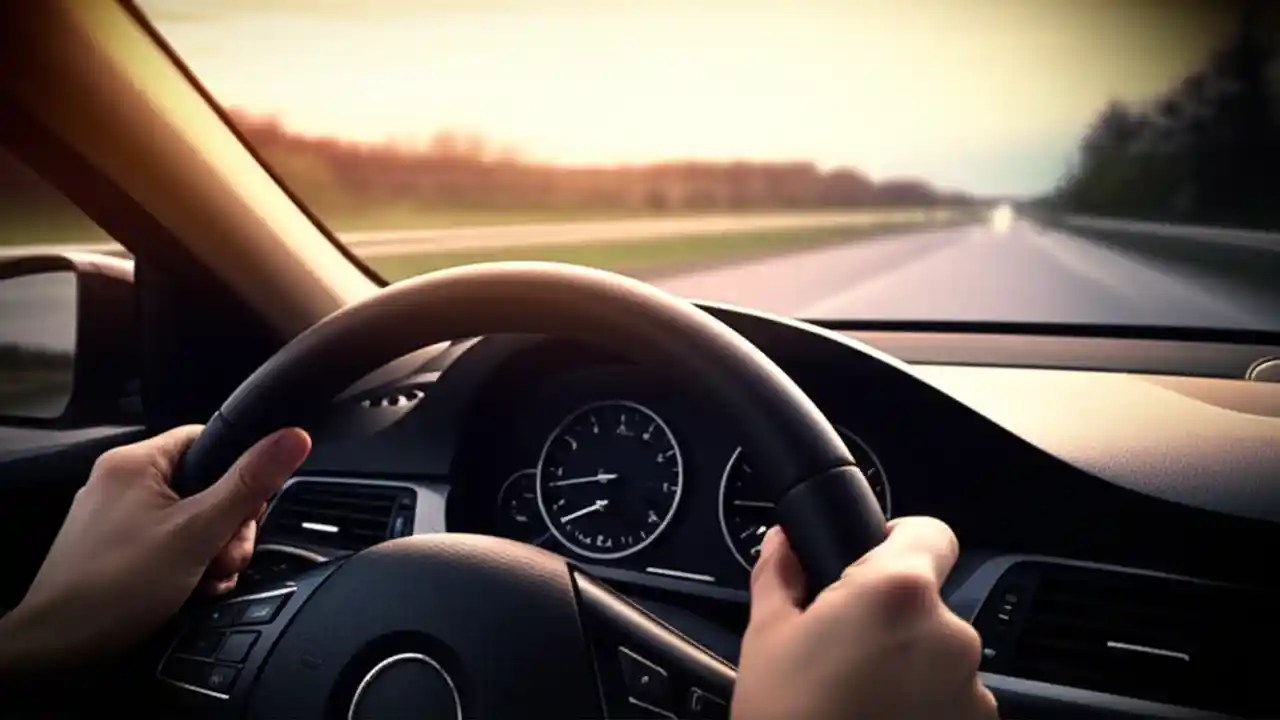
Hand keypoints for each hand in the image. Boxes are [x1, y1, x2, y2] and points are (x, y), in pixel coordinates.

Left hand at [0, 425, 310, 669]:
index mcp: (137, 462)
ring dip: (213, 552)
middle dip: (228, 527)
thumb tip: (293, 437)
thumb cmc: (117, 587)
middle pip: (206, 485)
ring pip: (192, 520)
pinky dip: (189, 565)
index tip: (250, 508)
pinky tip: (192, 588)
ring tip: (205, 579)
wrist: (58, 649)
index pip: (209, 440)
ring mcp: (117, 517)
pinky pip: (170, 543)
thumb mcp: (198, 532)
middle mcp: (123, 483)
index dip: (241, 472)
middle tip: (224, 557)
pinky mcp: (116, 548)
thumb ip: (249, 484)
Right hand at [732, 518, 996, 719]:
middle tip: (840, 648)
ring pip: (939, 654)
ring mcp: (970, 691)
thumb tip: (784, 543)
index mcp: (896, 593)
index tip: (871, 558)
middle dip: (890, 616)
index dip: (899, 540)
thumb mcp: (765, 637)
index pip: (930, 532)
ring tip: (856, 696)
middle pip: (928, 600)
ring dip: (909, 665)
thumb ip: (780, 573)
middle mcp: (949, 635)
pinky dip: (922, 707)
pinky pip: (950, 700)